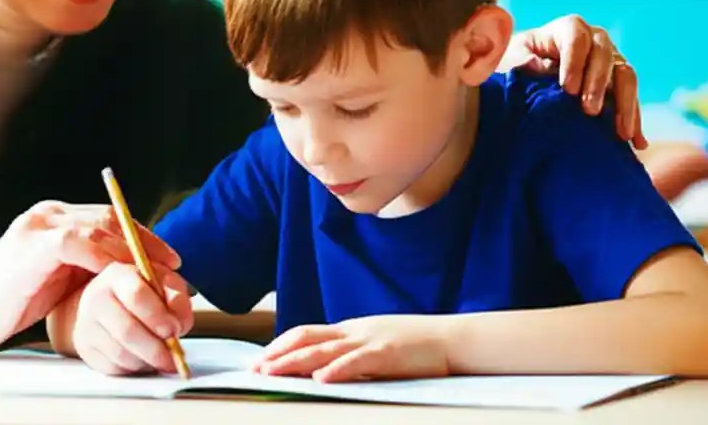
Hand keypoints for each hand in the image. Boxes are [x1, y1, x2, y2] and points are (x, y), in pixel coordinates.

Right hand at [0, 200, 178, 348]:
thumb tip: (136, 270)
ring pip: (98, 228)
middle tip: (173, 265)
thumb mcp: (60, 275)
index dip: (144, 236)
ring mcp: (39, 225)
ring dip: (131, 251)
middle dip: (146, 242)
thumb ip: (89, 264)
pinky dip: (102, 256)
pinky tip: (121, 273)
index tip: (170, 258)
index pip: (110, 217)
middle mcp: (49, 213)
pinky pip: (76, 243)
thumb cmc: (14, 298)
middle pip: (110, 218)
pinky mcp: (32, 244)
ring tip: (155, 274)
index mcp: (57, 217)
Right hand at [51, 261, 193, 375]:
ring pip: (121, 353)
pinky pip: (113, 368)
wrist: (110, 303)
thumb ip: (176, 297)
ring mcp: (86, 324)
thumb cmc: (142, 293)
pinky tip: (143, 359)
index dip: (158, 316)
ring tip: (161, 358)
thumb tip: (179, 321)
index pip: (136, 294)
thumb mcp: (164, 283)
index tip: (174, 329)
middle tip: (173, 356)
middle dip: (156, 349)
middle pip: (127, 330)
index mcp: (117, 275)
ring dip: (147, 361)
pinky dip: (134, 368)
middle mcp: (96, 298)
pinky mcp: (85, 349)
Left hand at [254, 316, 450, 382]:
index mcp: (351, 329)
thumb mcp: (376, 344)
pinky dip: (336, 369)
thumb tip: (325, 369)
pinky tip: (320, 379)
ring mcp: (370, 340)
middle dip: (277, 353)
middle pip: (306, 337)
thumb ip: (352, 353)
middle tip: (254, 369)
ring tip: (272, 373)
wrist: (453, 338)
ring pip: (324, 349)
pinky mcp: (388, 353)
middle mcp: (354, 330)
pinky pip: (357, 361)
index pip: (306, 332)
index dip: (280, 345)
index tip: (260, 359)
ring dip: (294, 362)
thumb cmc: (416, 346)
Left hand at [504, 14, 645, 149]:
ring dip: (625, 104)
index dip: (574, 61)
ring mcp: (610, 63)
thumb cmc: (515, 64)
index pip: (576, 38)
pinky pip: (631, 100)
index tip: (567, 88)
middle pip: (605, 55)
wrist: (523, 79)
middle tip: (590, 111)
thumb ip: (522, 62)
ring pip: (626, 77)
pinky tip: (637, 143)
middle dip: (599, 84)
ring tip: (621, 132)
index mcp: (568, 30)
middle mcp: (595, 42)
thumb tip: (540, 67)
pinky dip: (634, 121)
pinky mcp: (617, 86)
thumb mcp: (511, 60)